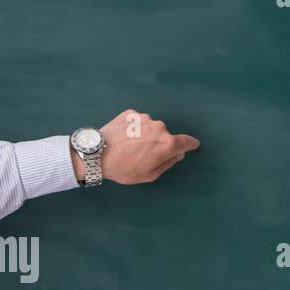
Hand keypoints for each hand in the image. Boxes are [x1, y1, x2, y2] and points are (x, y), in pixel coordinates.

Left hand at [71, 109, 200, 183]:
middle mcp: (159, 127)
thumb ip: (168, 163)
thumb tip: (178, 154)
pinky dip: (134, 129)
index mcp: (166, 143)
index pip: (186, 141)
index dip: (190, 144)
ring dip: (145, 135)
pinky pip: (138, 122)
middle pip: (165, 135)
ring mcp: (144, 118)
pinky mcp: (131, 114)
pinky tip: (123, 139)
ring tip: (130, 147)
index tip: (192, 145)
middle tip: (144, 155)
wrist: (97, 154)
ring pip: (151, 127)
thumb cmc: (124, 169)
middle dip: (159, 144)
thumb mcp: (149, 175)